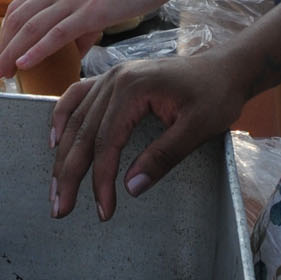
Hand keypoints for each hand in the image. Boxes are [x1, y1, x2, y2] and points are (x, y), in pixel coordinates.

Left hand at [0, 0, 188, 76]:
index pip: (21, 7)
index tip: (2, 53)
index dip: (7, 33)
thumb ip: (85, 23)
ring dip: (12, 52)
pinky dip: (36, 49)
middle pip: (19, 18)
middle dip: (3, 47)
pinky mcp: (91, 10)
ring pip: (32, 27)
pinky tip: (24, 63)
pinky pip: (56, 33)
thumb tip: (77, 47)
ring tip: (2, 73)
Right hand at [50, 52, 252, 218]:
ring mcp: (111, 77)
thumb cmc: (216, 96)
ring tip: (56, 188)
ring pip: (75, 119)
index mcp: (133, 89)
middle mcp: (114, 79)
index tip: (103, 211)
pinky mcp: (113, 80)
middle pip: (83, 133)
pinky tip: (55, 141)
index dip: (100, 181)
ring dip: (62, 155)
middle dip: (69, 174)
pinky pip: (77, 97)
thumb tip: (131, 188)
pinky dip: (62, 118)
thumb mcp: (197, 129)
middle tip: (60, 209)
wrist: (226, 69)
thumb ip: (163, 157)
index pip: (106, 142)